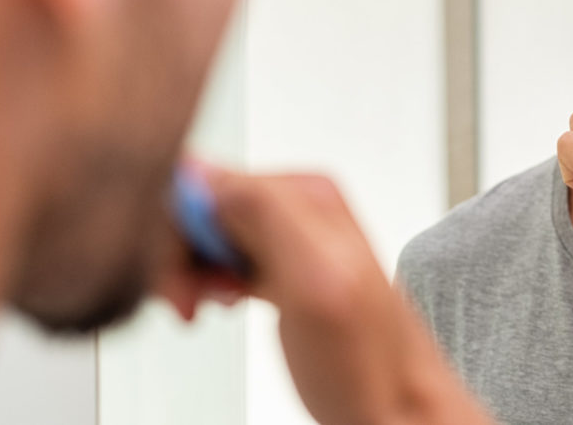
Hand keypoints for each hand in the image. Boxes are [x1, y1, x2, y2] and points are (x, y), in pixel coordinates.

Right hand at [158, 167, 492, 424]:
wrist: (397, 407)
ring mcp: (292, 237)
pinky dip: (206, 281)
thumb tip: (204, 172)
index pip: (203, 179)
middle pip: (200, 204)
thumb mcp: (315, 281)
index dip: (175, 231)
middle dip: (179, 254)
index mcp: (306, 192)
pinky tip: (220, 304)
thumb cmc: (368, 363)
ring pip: (205, 232)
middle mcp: (300, 205)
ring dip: (190, 271)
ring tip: (208, 306)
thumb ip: (265, 216)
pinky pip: (222, 254)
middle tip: (191, 302)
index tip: (182, 279)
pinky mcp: (283, 266)